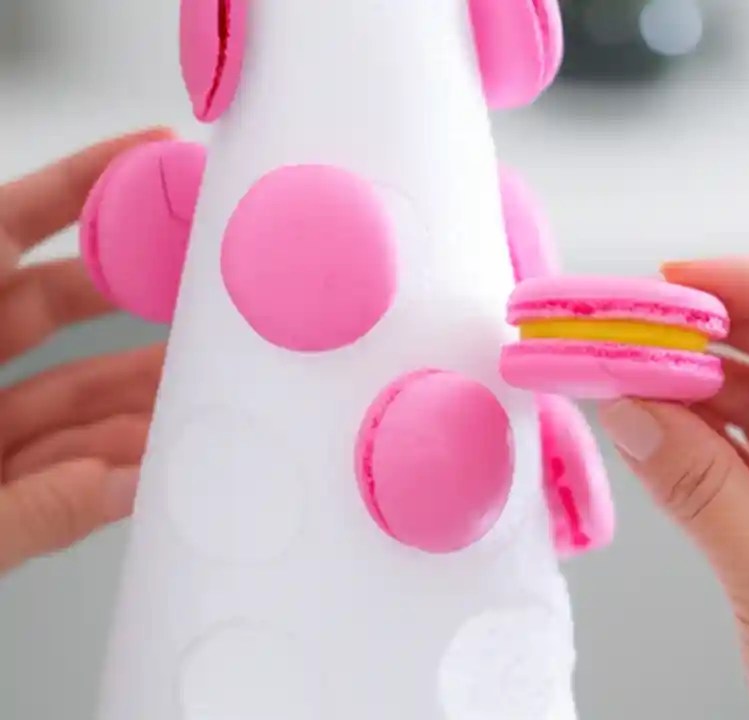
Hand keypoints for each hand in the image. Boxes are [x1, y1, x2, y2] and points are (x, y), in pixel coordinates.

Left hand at [0, 129, 170, 576]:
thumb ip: (20, 511)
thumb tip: (119, 492)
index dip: (78, 188)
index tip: (148, 157)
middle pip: (48, 304)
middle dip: (136, 292)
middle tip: (205, 279)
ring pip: (63, 393)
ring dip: (139, 390)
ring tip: (208, 383)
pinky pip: (52, 468)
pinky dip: (107, 464)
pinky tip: (158, 457)